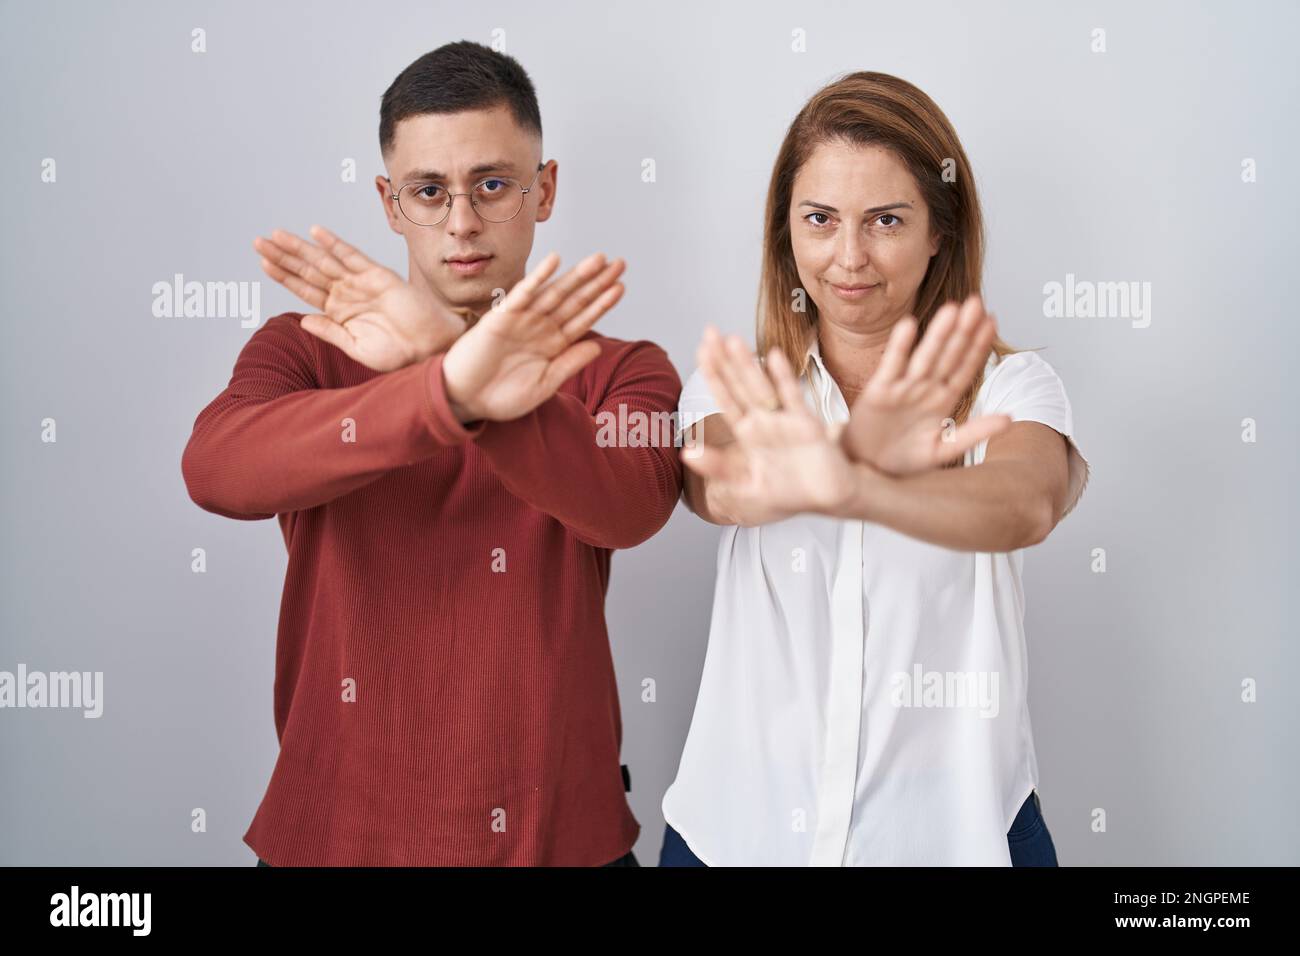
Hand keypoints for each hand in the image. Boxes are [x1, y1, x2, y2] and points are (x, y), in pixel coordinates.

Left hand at [254, 225, 468, 371]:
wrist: (430, 349)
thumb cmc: (398, 354)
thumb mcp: (357, 348)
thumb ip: (331, 333)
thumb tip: (303, 320)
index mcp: (339, 312)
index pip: (305, 290)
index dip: (284, 276)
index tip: (263, 263)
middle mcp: (347, 294)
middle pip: (309, 271)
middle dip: (283, 256)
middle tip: (258, 241)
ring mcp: (362, 283)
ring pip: (324, 261)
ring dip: (300, 248)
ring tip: (276, 236)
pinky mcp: (379, 276)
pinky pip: (352, 257)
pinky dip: (334, 245)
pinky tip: (316, 234)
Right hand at [441, 252, 625, 422]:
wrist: (465, 400)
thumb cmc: (502, 396)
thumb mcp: (544, 385)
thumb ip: (569, 364)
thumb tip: (597, 346)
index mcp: (553, 345)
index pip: (583, 319)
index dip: (602, 303)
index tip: (620, 287)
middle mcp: (540, 328)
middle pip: (574, 300)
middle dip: (596, 283)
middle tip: (619, 263)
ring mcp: (522, 320)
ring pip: (554, 293)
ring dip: (576, 276)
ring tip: (598, 260)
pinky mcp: (501, 317)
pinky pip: (523, 294)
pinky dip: (538, 277)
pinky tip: (554, 261)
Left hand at [685, 327, 857, 524]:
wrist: (827, 499)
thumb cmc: (788, 493)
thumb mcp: (746, 484)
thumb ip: (718, 468)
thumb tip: (687, 453)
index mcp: (748, 433)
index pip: (725, 399)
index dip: (713, 376)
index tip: (701, 352)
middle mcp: (764, 421)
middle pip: (739, 385)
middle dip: (724, 360)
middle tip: (710, 331)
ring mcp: (785, 419)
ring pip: (761, 386)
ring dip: (747, 364)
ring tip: (733, 340)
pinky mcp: (807, 425)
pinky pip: (792, 398)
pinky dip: (783, 378)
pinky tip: (773, 356)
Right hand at [840, 293, 1011, 474]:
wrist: (868, 470)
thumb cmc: (904, 461)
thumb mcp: (943, 449)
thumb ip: (974, 433)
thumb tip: (1010, 419)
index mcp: (943, 401)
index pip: (965, 367)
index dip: (979, 345)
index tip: (992, 321)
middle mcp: (924, 389)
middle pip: (948, 355)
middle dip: (963, 330)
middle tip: (977, 303)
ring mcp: (902, 388)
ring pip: (924, 356)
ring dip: (938, 333)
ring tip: (953, 309)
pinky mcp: (878, 393)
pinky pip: (891, 366)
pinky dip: (899, 346)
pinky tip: (909, 325)